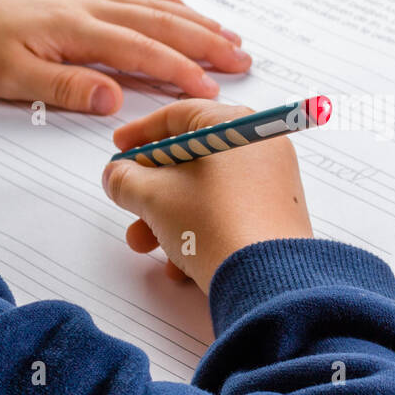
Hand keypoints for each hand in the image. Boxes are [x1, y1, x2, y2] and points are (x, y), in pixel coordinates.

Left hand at [0, 0, 251, 112]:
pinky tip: (184, 10)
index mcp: (74, 29)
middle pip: (159, 23)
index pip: (140, 51)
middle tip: (242, 60)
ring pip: (153, 6)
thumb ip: (65, 87)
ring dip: (195, 21)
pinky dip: (167, 2)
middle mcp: (87, 6)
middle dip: (204, 42)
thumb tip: (112, 97)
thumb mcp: (11, 79)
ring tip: (229, 36)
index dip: (178, 70)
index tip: (209, 88)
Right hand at [101, 100, 313, 292]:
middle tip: (128, 202)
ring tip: (145, 244)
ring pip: (207, 192)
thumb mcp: (154, 196)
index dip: (142, 133)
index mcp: (237, 126)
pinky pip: (229, 215)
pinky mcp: (277, 217)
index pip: (180, 117)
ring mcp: (273, 183)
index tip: (119, 148)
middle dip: (151, 188)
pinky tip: (179, 263)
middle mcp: (261, 148)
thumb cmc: (214, 224)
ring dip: (168, 218)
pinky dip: (200, 233)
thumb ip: (125, 179)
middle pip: (193, 158)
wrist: (266, 278)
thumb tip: (116, 175)